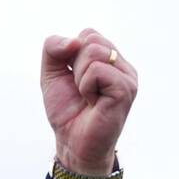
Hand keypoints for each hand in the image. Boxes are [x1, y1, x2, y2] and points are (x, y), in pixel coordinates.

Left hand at [40, 28, 137, 178]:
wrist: (72, 144)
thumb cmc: (66, 111)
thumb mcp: (51, 75)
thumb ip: (53, 49)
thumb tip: (74, 40)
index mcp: (109, 59)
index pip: (87, 34)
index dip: (70, 56)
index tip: (74, 80)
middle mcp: (122, 64)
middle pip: (90, 39)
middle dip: (75, 66)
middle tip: (81, 91)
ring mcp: (127, 76)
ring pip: (93, 52)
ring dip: (79, 78)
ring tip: (87, 97)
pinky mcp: (126, 89)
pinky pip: (96, 71)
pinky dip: (85, 87)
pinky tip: (93, 103)